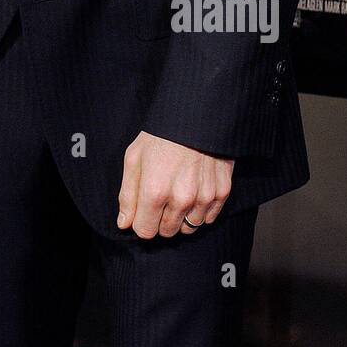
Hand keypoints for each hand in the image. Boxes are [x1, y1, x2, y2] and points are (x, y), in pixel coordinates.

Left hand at [117, 130, 233, 237]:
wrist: (196, 115)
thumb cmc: (161, 134)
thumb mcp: (134, 157)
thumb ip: (127, 194)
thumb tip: (125, 223)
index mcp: (155, 191)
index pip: (145, 231)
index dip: (141, 221)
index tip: (143, 209)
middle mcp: (181, 199)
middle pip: (167, 232)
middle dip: (160, 219)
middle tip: (161, 196)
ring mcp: (204, 197)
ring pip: (189, 228)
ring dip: (181, 216)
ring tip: (178, 192)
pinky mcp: (222, 192)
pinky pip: (208, 218)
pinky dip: (200, 210)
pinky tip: (194, 190)